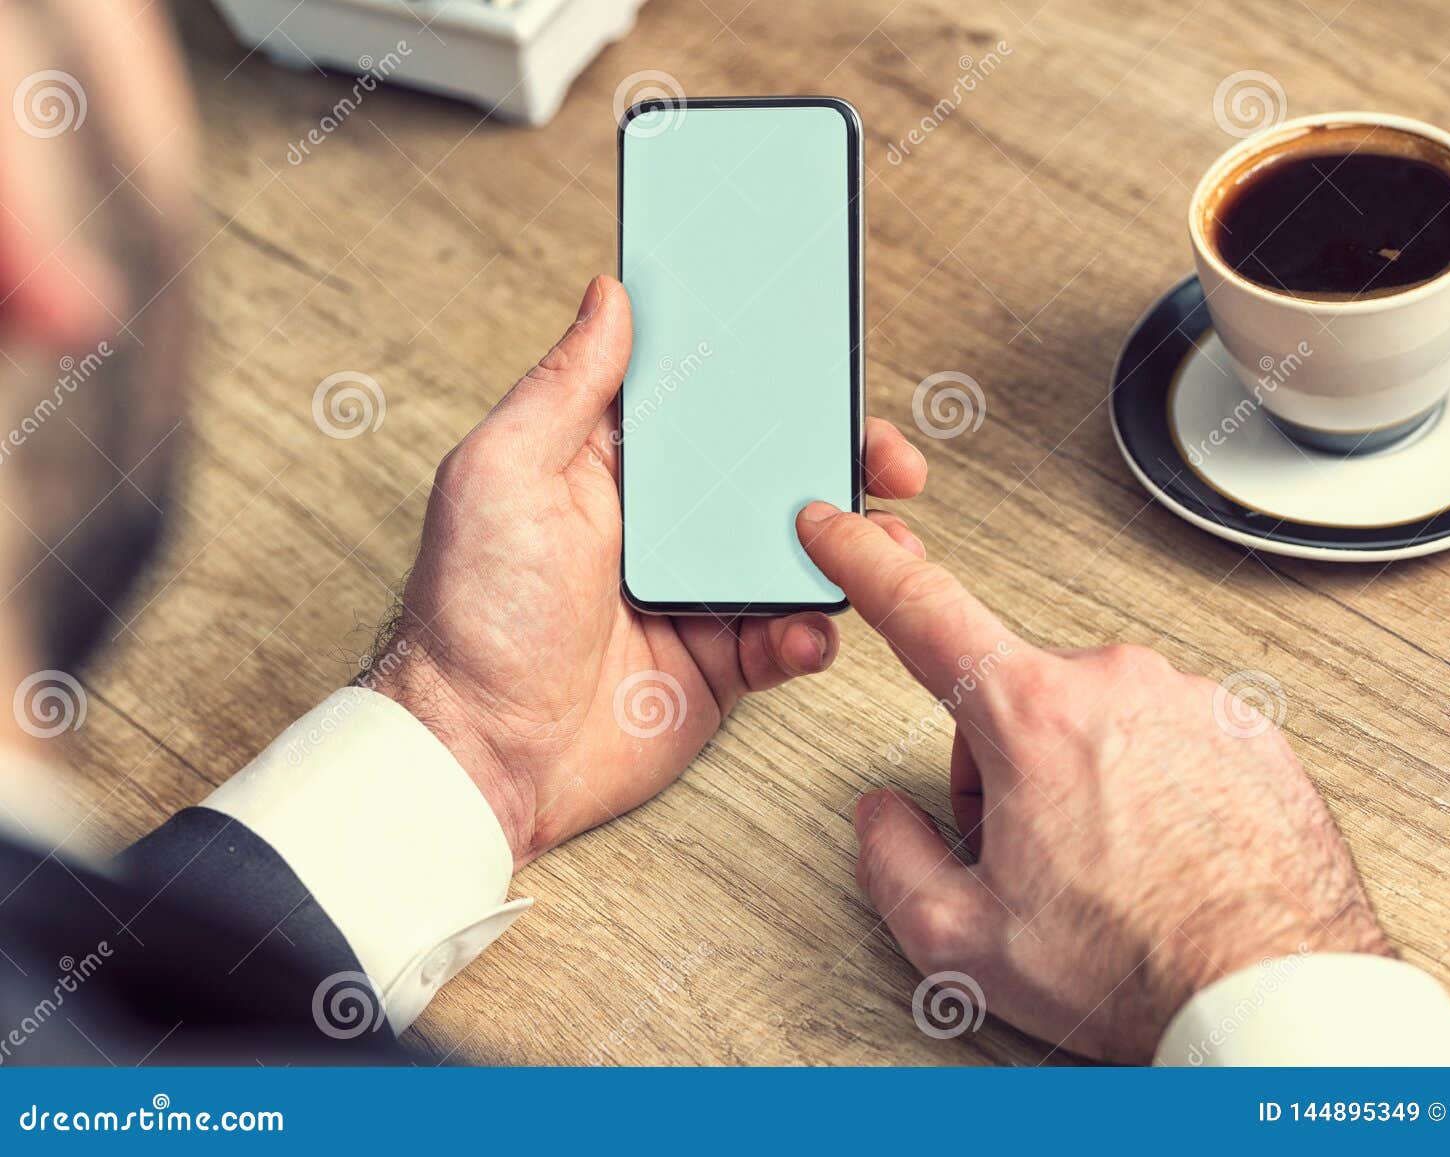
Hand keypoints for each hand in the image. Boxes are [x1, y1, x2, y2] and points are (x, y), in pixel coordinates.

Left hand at [369, 277, 927, 868]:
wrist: (481, 753)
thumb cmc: (472, 611)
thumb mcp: (503, 473)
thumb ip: (567, 385)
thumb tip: (611, 295)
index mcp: (614, 467)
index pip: (709, 403)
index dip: (772, 379)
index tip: (827, 359)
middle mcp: (664, 526)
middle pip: (774, 475)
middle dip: (841, 462)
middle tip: (890, 461)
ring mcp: (699, 595)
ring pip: (801, 556)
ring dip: (850, 549)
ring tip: (882, 547)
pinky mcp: (721, 664)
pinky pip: (791, 637)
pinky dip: (813, 632)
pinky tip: (809, 629)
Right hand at [796, 502, 1392, 1062]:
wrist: (1274, 997)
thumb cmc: (1138, 969)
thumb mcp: (961, 939)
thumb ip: (890, 860)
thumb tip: (884, 818)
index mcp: (1033, 717)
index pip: (921, 611)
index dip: (863, 559)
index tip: (837, 526)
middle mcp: (1114, 683)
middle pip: (1009, 698)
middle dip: (1001, 768)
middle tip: (1034, 857)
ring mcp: (1185, 699)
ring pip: (1087, 718)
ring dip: (1077, 776)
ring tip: (1109, 869)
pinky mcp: (1240, 726)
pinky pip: (1160, 735)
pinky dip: (1146, 783)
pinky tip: (1158, 855)